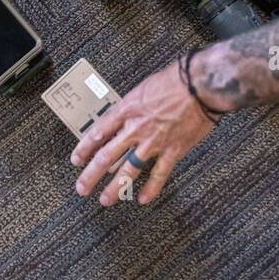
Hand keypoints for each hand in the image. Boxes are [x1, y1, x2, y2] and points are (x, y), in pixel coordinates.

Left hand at [71, 59, 217, 205]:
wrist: (201, 85)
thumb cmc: (177, 79)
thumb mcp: (144, 87)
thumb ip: (133, 104)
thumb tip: (126, 112)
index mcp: (127, 109)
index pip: (98, 132)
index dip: (84, 147)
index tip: (77, 159)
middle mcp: (136, 128)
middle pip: (106, 156)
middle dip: (91, 175)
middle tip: (82, 187)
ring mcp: (154, 142)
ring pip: (128, 170)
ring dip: (115, 187)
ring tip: (105, 199)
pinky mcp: (173, 150)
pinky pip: (159, 174)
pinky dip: (151, 188)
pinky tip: (143, 198)